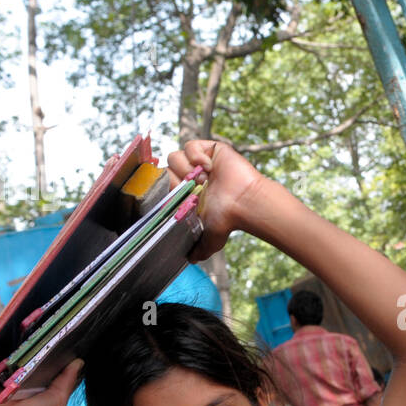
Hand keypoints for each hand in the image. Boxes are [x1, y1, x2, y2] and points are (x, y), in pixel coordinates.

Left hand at [167, 139, 268, 262]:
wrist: (244, 202)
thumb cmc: (229, 218)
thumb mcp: (209, 238)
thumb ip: (199, 248)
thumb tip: (190, 260)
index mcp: (186, 192)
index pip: (162, 183)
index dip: (165, 187)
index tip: (177, 196)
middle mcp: (190, 176)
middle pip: (165, 168)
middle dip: (177, 179)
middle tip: (195, 189)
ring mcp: (198, 161)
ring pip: (175, 156)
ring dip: (187, 168)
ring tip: (205, 179)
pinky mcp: (208, 148)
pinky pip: (190, 145)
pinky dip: (196, 155)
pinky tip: (209, 167)